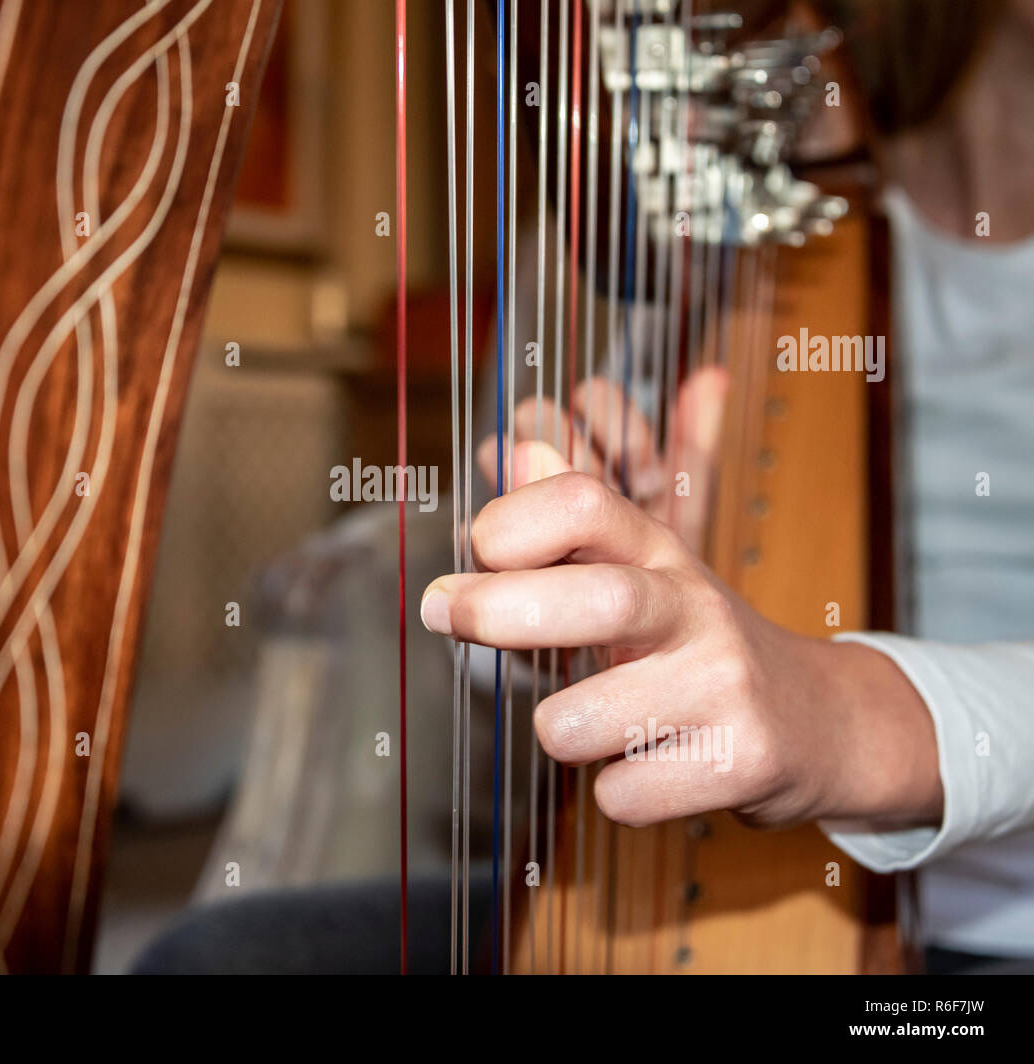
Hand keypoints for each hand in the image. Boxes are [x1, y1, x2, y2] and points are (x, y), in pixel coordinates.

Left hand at [421, 436, 942, 829]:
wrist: (820, 721)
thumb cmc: (694, 645)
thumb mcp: (642, 572)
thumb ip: (572, 524)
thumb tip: (507, 444)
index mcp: (659, 553)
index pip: (583, 500)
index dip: (511, 520)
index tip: (473, 553)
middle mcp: (694, 608)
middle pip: (592, 600)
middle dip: (496, 611)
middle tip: (443, 615)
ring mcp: (724, 685)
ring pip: (576, 724)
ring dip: (561, 731)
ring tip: (596, 721)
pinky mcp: (741, 761)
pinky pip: (619, 795)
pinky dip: (616, 792)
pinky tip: (650, 767)